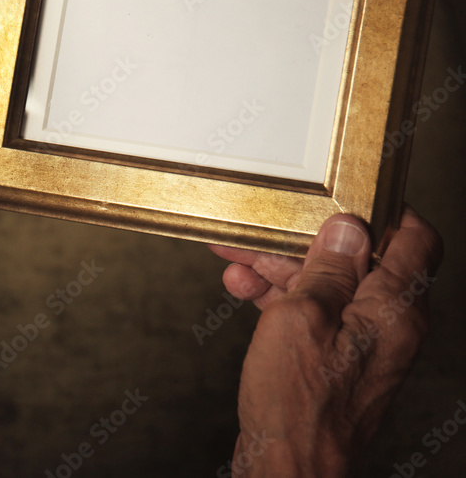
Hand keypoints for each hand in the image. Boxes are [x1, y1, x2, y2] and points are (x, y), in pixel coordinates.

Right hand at [214, 208, 442, 476]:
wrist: (287, 469)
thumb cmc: (297, 406)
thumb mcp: (301, 319)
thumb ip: (328, 270)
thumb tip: (347, 229)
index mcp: (394, 311)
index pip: (414, 239)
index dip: (378, 212)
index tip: (338, 198)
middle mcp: (387, 325)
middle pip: (357, 261)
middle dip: (304, 242)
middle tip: (261, 231)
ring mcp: (361, 344)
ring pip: (328, 286)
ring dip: (281, 269)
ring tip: (236, 260)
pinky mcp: (335, 360)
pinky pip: (313, 314)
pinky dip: (280, 299)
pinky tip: (244, 290)